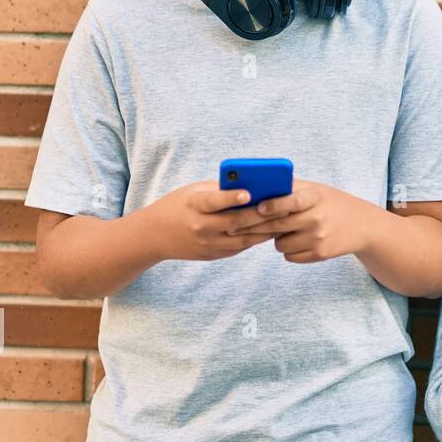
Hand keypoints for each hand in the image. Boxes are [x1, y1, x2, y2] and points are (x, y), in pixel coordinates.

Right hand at [145, 180, 276, 261]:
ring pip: (243, 239)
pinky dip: (256, 239)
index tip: (248, 193)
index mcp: (194, 206)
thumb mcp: (193, 191)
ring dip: (266, 230)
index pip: (213, 202)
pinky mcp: (214, 255)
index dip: (230, 198)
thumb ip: (219, 190)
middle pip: (236, 222)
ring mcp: (208, 244)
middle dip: (262, 215)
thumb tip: (252, 186)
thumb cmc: (178, 205)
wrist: (154, 236)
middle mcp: (201, 227)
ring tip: (286, 219)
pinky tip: (272, 231)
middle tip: (286, 206)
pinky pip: (240, 247)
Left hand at [237, 178, 370, 263]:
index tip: (257, 207)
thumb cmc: (330, 202)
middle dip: (255, 226)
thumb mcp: (314, 190)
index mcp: (315, 198)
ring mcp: (319, 238)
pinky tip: (298, 240)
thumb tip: (253, 190)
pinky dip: (288, 249)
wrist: (361, 225)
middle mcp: (317, 219)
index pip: (291, 201)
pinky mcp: (320, 254)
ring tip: (285, 230)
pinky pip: (289, 256)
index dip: (273, 205)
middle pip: (277, 226)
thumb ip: (288, 189)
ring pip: (280, 244)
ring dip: (276, 239)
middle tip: (235, 226)